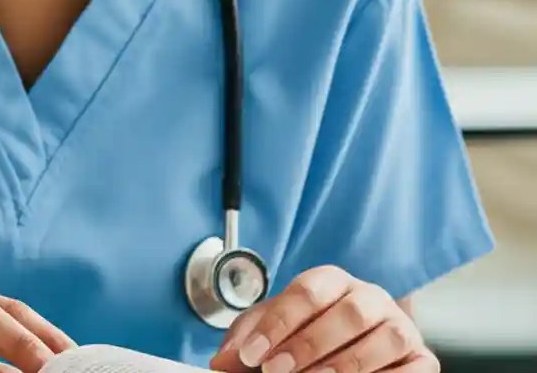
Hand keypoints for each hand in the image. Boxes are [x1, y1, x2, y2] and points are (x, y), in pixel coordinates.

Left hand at [209, 266, 435, 372]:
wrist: (355, 341)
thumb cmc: (308, 331)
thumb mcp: (273, 327)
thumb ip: (248, 338)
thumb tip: (222, 361)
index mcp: (332, 281)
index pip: (307, 292)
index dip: (278, 324)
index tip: (252, 354)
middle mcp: (369, 297)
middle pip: (347, 314)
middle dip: (308, 346)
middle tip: (277, 371)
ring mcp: (399, 325)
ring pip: (384, 339)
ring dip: (346, 365)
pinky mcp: (422, 356)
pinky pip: (414, 367)